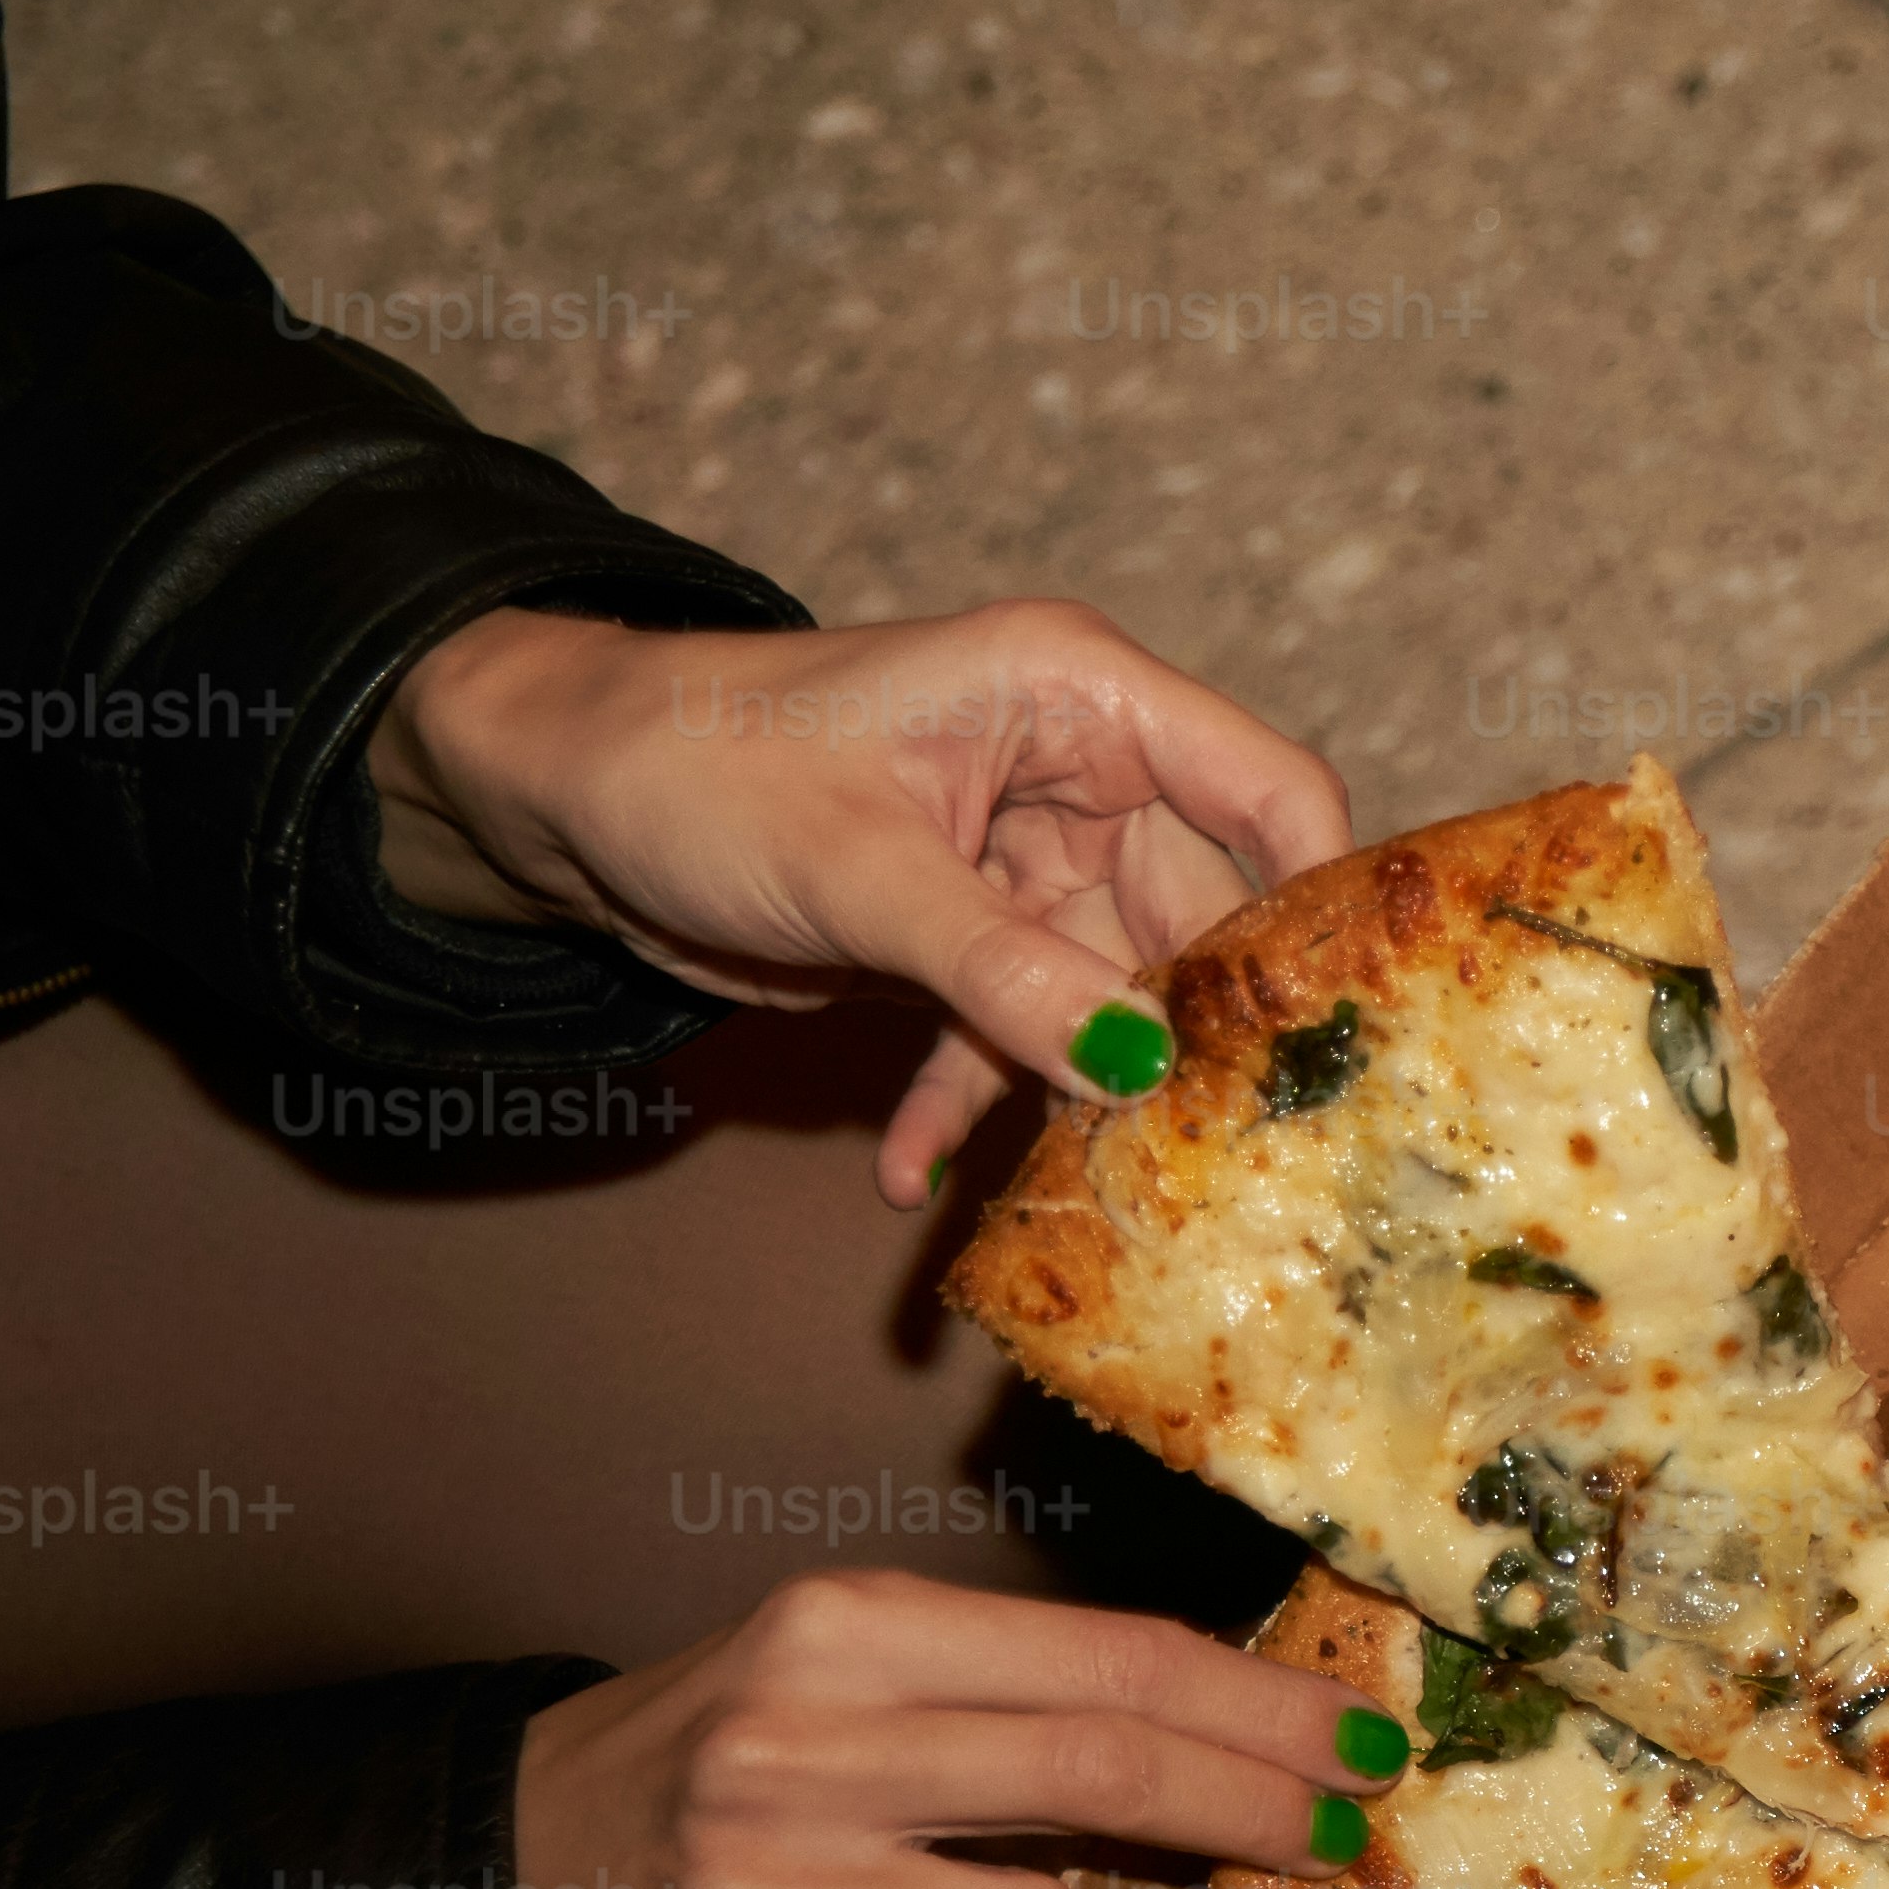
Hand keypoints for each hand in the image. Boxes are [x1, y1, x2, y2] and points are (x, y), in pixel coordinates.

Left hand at [372, 600, 1348, 1198]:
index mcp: (1078, 699)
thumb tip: (1133, 1067)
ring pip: (1114, 1001)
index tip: (1337, 1030)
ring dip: (1079, 1097)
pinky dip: (971, 1104)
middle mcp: (1080, 777)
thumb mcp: (853, 868)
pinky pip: (1018, 1037)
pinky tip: (914, 1173)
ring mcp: (1030, 866)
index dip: (1315, 905)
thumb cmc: (689, 762)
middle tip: (1206, 1153)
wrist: (552, 793)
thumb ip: (1000, 970)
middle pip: (1204, 923)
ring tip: (1074, 1189)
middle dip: (1192, 1039)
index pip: (1268, 792)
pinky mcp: (975, 940)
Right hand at [508, 1576, 1369, 1888]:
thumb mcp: (846, 1672)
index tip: (1362, 1747)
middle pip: (1101, 1774)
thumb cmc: (732, 1765)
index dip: (1258, 1712)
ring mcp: (767, 1884)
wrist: (503, 1881)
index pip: (1108, 1664)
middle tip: (1343, 1837)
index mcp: (841, 1631)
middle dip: (1254, 1811)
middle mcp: (800, 1744)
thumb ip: (1016, 1685)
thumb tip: (1248, 1727)